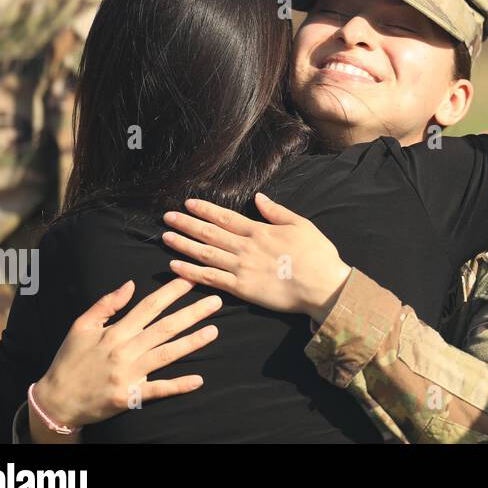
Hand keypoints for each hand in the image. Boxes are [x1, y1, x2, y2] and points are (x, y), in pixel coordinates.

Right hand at [31, 278, 220, 440]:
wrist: (54, 401)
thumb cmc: (69, 361)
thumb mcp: (81, 327)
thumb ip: (106, 304)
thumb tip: (130, 283)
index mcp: (115, 332)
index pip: (149, 306)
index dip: (171, 292)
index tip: (192, 279)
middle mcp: (124, 351)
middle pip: (164, 327)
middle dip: (192, 313)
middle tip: (217, 301)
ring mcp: (128, 374)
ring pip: (165, 354)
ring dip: (191, 343)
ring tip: (214, 331)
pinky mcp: (128, 397)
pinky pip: (157, 390)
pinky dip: (178, 386)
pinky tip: (198, 380)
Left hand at [163, 193, 351, 321]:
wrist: (322, 286)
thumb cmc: (317, 255)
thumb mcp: (302, 225)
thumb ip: (277, 212)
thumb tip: (259, 198)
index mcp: (260, 231)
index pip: (226, 218)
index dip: (205, 210)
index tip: (188, 204)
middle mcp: (246, 247)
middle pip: (209, 233)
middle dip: (187, 223)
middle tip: (168, 217)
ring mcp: (241, 268)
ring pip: (205, 254)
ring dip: (183, 245)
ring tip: (166, 237)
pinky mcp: (241, 289)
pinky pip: (210, 279)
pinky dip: (191, 272)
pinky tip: (175, 266)